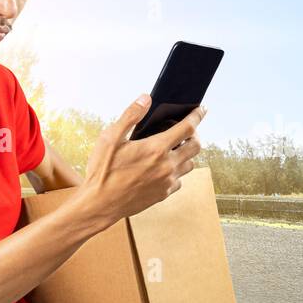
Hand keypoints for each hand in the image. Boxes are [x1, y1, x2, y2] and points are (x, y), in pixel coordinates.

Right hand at [73, 94, 205, 222]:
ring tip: (173, 149)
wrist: (100, 204)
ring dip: (186, 154)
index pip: (187, 127)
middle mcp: (167, 165)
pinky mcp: (163, 194)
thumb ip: (130, 116)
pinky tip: (162, 168)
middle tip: (185, 130)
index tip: (202, 109)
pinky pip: (179, 180)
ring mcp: (167, 181)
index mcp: (156, 148)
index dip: (197, 116)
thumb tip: (146, 98)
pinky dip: (176, 171)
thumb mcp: (110, 138)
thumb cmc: (103, 171)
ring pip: (190, 164)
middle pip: (196, 146)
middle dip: (195, 135)